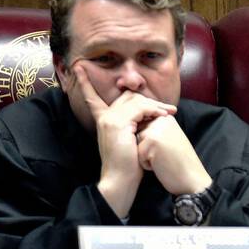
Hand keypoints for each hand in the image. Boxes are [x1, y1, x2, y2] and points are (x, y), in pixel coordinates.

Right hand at [70, 60, 175, 216]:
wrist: (119, 182)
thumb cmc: (127, 166)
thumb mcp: (128, 141)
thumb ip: (131, 125)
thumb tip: (144, 116)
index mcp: (102, 120)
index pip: (92, 97)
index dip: (86, 82)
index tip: (79, 66)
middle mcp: (104, 117)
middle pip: (127, 96)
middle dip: (148, 100)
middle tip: (167, 109)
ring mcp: (109, 119)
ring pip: (136, 100)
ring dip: (155, 106)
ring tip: (169, 114)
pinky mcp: (117, 124)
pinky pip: (139, 108)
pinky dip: (153, 111)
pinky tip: (163, 116)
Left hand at [135, 113, 212, 196]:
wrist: (192, 178)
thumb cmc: (180, 162)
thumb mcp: (171, 138)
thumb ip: (158, 129)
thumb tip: (139, 128)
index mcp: (166, 118)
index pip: (145, 128)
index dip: (153, 145)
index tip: (169, 150)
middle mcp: (161, 120)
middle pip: (139, 135)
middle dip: (147, 149)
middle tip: (167, 156)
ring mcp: (156, 130)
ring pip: (137, 144)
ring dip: (146, 156)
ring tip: (164, 159)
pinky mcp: (151, 142)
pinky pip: (138, 155)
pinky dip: (147, 165)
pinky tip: (162, 165)